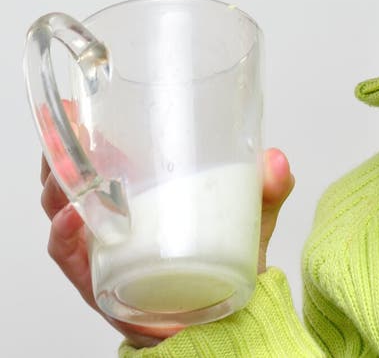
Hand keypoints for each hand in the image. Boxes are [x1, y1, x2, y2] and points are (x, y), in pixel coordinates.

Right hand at [41, 148, 293, 347]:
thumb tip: (276, 162)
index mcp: (138, 185)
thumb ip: (267, 189)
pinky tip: (75, 217)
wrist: (226, 320)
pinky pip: (69, 255)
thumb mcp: (250, 216)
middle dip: (60, 148)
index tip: (78, 102)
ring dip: (58, 184)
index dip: (80, 125)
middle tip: (68, 128)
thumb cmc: (229, 258)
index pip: (99, 148)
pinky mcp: (97, 280)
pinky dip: (65, 235)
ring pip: (61, 207)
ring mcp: (101, 245)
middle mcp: (111, 212)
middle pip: (70, 172)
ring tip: (69, 167)